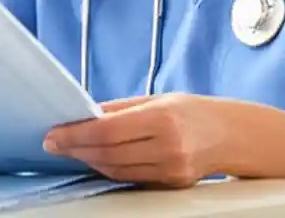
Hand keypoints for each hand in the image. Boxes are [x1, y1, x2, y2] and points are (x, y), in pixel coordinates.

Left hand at [42, 93, 230, 188]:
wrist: (232, 135)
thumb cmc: (193, 111)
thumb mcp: (156, 99)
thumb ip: (118, 109)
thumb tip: (82, 114)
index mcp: (162, 119)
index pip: (107, 132)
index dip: (75, 135)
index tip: (53, 135)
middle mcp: (167, 148)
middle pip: (107, 154)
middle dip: (75, 149)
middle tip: (55, 143)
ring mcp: (170, 170)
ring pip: (115, 171)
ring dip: (89, 161)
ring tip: (73, 149)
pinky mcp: (170, 185)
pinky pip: (130, 179)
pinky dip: (109, 169)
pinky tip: (97, 160)